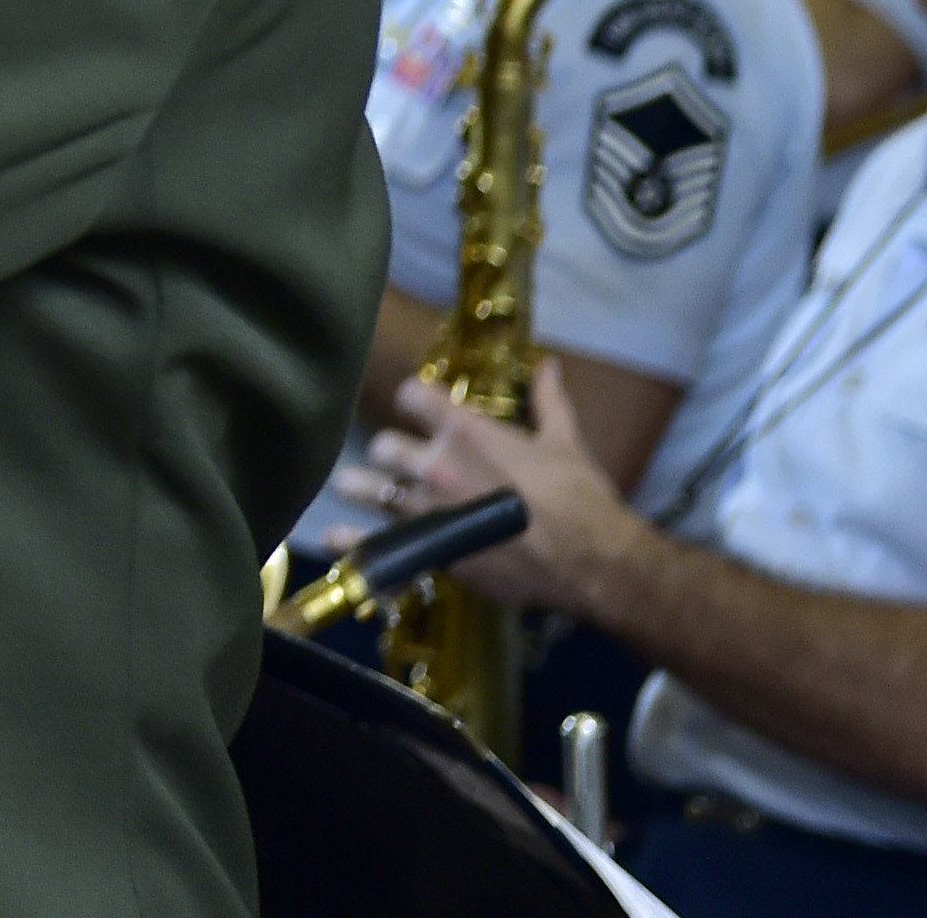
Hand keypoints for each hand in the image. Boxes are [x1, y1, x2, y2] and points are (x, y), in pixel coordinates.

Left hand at [339, 363, 644, 614]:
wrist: (592, 561)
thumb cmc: (580, 498)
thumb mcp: (565, 442)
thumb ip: (548, 401)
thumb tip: (547, 365)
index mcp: (466, 432)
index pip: (411, 395)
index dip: (414, 400)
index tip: (419, 407)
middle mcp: (436, 466)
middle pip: (382, 445)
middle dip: (389, 452)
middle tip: (397, 462)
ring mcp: (427, 511)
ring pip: (366, 489)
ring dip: (358, 488)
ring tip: (353, 490)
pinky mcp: (429, 550)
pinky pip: (374, 545)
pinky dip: (351, 544)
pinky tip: (334, 539)